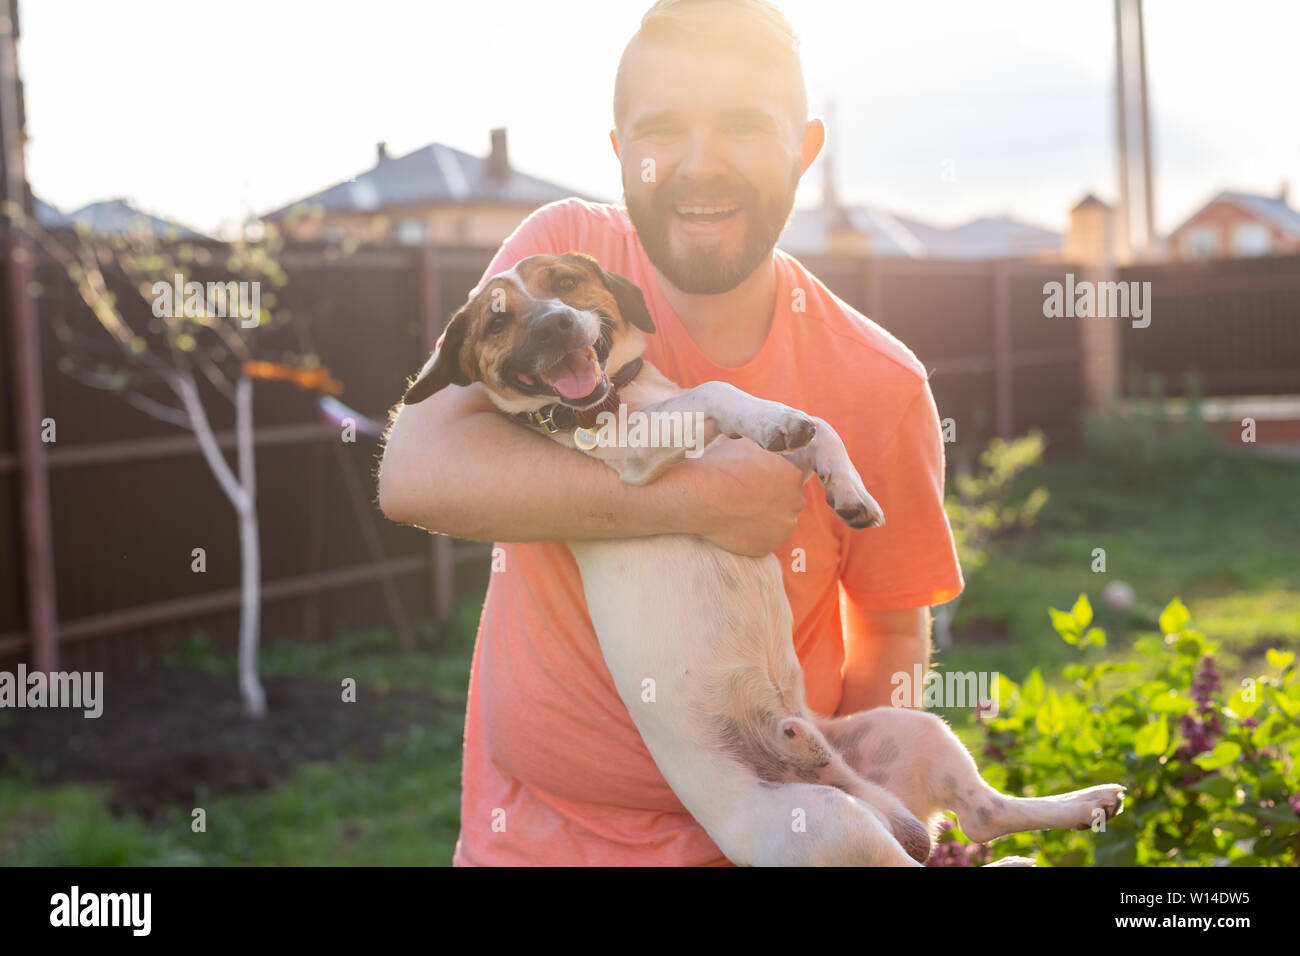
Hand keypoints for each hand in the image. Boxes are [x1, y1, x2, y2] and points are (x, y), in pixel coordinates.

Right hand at [689, 437, 806, 555]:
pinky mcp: (770, 545)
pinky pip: (764, 539)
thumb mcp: (743, 444)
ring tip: (738, 513)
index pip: (788, 478)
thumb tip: (761, 439)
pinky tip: (736, 526)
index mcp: (792, 474)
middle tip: (746, 498)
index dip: (770, 479)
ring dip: (764, 518)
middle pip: (787, 501)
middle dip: (771, 500)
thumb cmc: (721, 466)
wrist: (703, 496)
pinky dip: (754, 535)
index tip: (752, 481)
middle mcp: (795, 501)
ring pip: (777, 522)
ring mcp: (783, 525)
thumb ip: (760, 446)